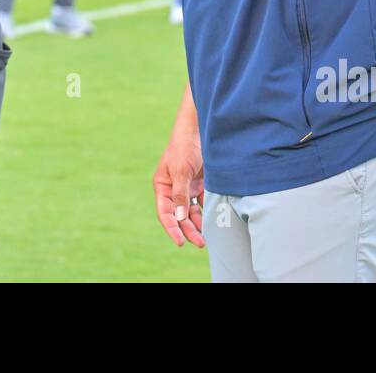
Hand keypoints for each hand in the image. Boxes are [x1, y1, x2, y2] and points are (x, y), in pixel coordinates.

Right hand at [152, 128, 205, 247]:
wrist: (198, 131)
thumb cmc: (184, 148)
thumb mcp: (180, 171)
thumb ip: (180, 195)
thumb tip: (181, 217)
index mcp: (163, 187)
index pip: (165, 213)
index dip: (172, 229)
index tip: (181, 242)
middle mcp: (174, 190)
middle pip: (180, 216)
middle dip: (189, 230)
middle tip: (200, 243)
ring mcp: (187, 188)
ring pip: (192, 212)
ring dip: (198, 225)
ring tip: (207, 237)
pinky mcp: (200, 185)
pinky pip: (202, 203)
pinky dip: (206, 213)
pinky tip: (213, 221)